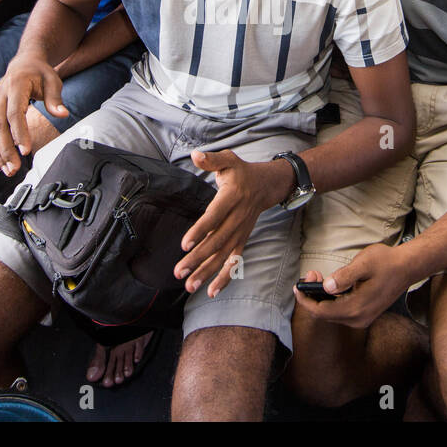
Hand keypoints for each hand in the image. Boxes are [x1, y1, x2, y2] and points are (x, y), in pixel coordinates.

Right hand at [0, 55, 66, 175]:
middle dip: (6, 150)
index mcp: (15, 86)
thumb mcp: (52, 81)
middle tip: (15, 168)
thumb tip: (62, 113)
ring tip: (8, 170)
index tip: (26, 151)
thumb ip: (55, 99)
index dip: (20, 133)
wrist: (22, 65)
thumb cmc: (38, 74)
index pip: (15, 113)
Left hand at [174, 150, 292, 297]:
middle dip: (198, 259)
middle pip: (216, 242)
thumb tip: (196, 155)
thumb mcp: (228, 159)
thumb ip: (212, 160)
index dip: (200, 230)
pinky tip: (211, 291)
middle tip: (179, 271)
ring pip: (224, 256)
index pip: (214, 217)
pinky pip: (234, 262)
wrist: (267, 185)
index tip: (184, 244)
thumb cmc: (242, 172)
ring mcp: (241, 232)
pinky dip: (225, 277)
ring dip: (207, 272)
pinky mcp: (242, 240)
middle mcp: (237, 218)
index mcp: (231, 198)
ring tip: (190, 286)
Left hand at [292, 243, 408, 328]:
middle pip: (325, 314)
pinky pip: (341, 312)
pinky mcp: (365, 315)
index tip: (297, 286)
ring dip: (321, 298)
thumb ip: (344, 276)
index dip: (305, 300)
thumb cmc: (386, 262)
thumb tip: (326, 286)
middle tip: (311, 274)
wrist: (407, 268)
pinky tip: (331, 286)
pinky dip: (331, 300)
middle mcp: (358, 319)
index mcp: (356, 308)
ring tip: (318, 276)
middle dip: (312, 296)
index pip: (321, 311)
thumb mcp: (363, 263)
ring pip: (332, 314)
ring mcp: (362, 319)